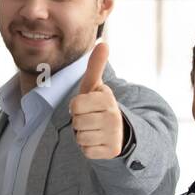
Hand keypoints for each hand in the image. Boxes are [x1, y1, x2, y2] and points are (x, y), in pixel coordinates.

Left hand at [69, 42, 122, 158]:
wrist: (118, 131)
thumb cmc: (99, 106)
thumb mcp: (96, 87)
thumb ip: (96, 67)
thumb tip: (103, 43)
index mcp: (107, 99)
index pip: (75, 105)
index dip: (76, 107)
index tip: (87, 106)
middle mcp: (113, 116)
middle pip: (77, 122)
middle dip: (79, 122)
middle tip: (90, 119)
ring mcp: (114, 134)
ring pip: (80, 138)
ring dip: (83, 135)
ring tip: (94, 130)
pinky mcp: (112, 151)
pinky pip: (86, 151)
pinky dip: (88, 148)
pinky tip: (97, 141)